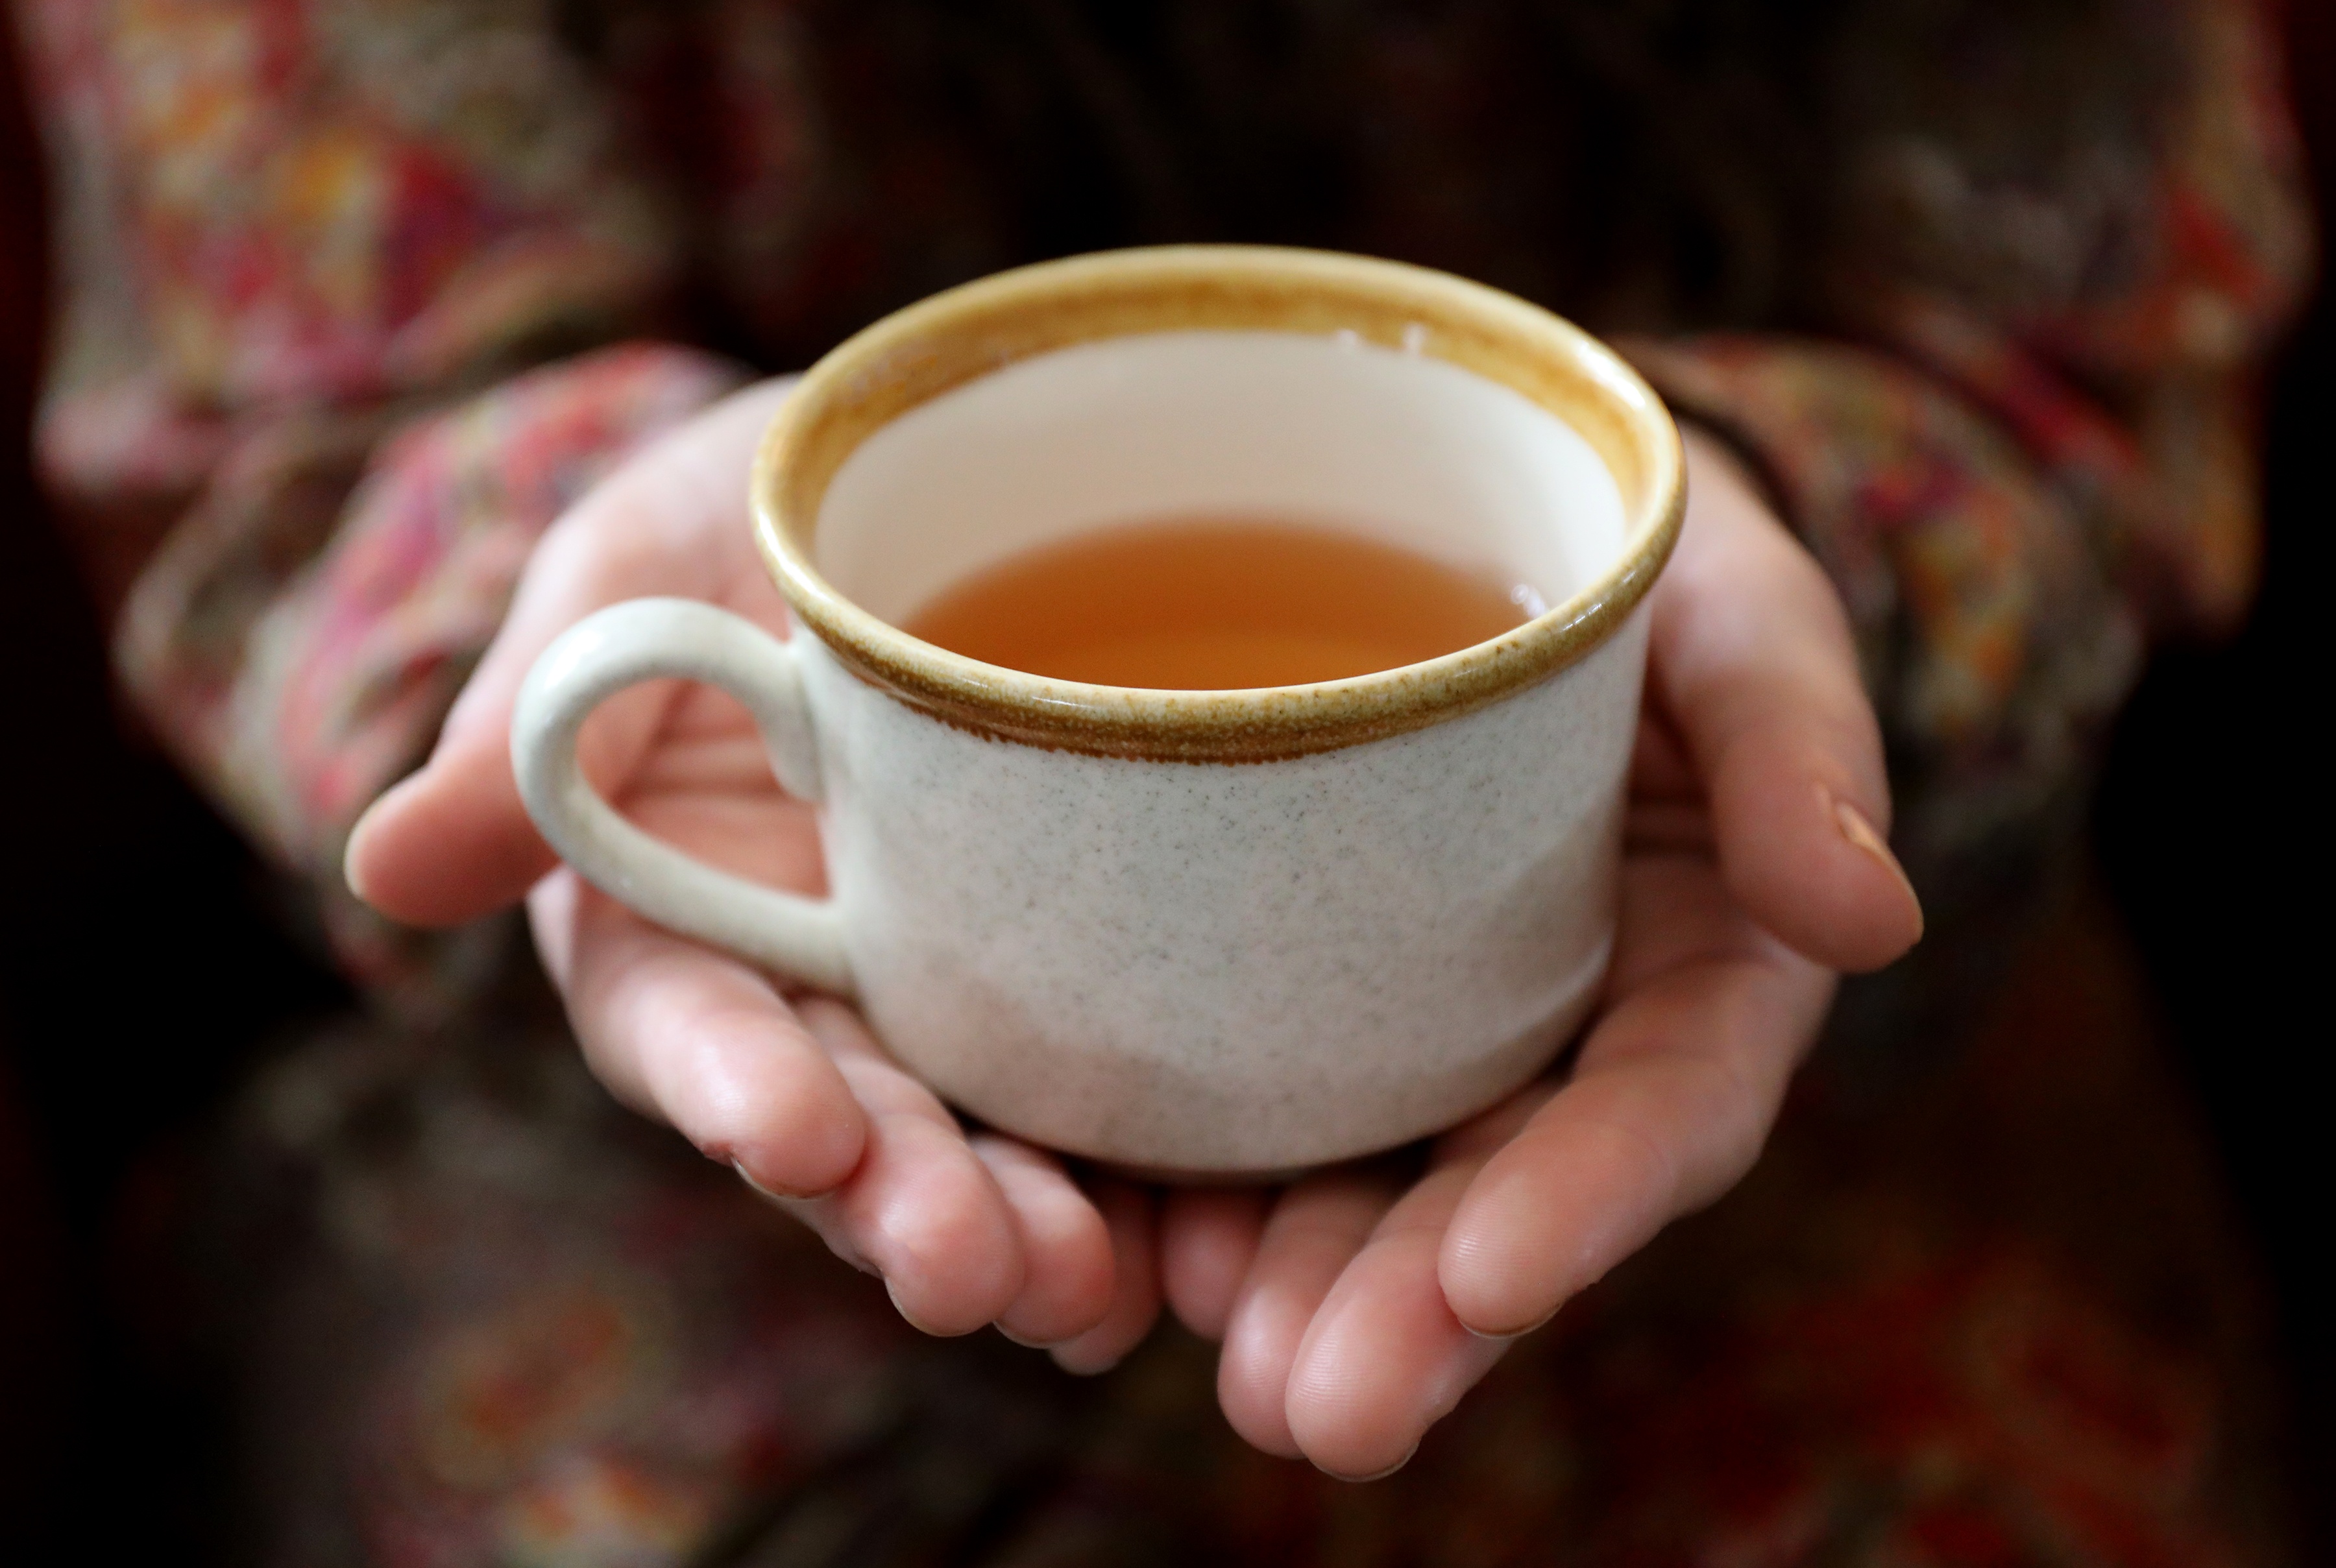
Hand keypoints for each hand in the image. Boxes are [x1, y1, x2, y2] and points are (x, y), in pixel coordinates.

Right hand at [347, 380, 1159, 1366]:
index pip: (683, 1023)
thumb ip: (532, 720)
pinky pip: (1102, 1100)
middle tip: (962, 1266)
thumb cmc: (750, 503)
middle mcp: (807, 983)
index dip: (728, 1083)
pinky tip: (1191, 1251)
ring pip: (972, 1144)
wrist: (939, 477)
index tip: (789, 1131)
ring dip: (1019, 1233)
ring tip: (1081, 1293)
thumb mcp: (631, 564)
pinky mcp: (1070, 981)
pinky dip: (1142, 1188)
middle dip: (893, 1202)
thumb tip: (382, 863)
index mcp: (670, 907)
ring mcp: (944, 994)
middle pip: (838, 1128)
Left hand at [1145, 428, 1923, 1477]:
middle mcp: (1565, 1032)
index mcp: (1701, 963)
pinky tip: (1138, 1258)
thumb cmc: (1642, 562)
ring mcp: (1436, 1032)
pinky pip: (1263, 1112)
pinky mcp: (1309, 1006)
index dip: (1590, 1195)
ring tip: (1237, 1379)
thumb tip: (1869, 921)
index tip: (1494, 1277)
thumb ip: (1794, 745)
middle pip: (1504, 1194)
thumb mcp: (1736, 614)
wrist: (1494, 532)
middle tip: (1322, 1410)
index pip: (1665, 1103)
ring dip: (1307, 1293)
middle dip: (1420, 1311)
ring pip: (1378, 1189)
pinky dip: (1207, 1192)